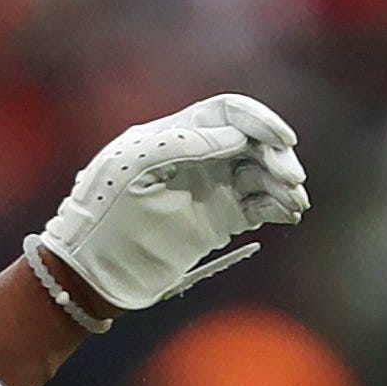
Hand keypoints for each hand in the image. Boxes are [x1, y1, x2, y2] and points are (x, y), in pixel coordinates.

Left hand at [33, 95, 308, 312]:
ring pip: (259, 173)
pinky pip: (258, 205)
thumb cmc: (102, 215)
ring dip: (283, 182)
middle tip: (291, 179)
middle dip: (276, 155)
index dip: (259, 120)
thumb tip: (237, 137)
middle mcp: (196, 157)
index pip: (227, 113)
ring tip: (294, 201)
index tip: (282, 140)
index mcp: (173, 135)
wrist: (92, 272)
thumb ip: (184, 144)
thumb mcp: (135, 168)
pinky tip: (289, 213)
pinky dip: (278, 206)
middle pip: (251, 142)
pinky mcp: (218, 221)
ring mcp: (209, 189)